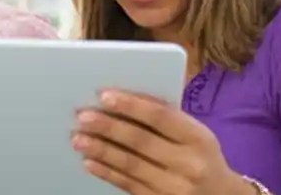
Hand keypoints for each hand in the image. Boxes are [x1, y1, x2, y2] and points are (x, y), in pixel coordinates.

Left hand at [72, 89, 243, 194]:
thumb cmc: (201, 156)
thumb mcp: (196, 134)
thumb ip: (168, 119)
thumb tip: (124, 100)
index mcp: (199, 138)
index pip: (161, 117)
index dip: (131, 105)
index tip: (104, 96)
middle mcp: (189, 165)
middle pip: (141, 141)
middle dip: (108, 127)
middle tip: (83, 116)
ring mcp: (174, 189)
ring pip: (130, 165)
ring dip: (101, 150)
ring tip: (79, 138)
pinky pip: (128, 186)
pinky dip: (106, 172)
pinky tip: (90, 162)